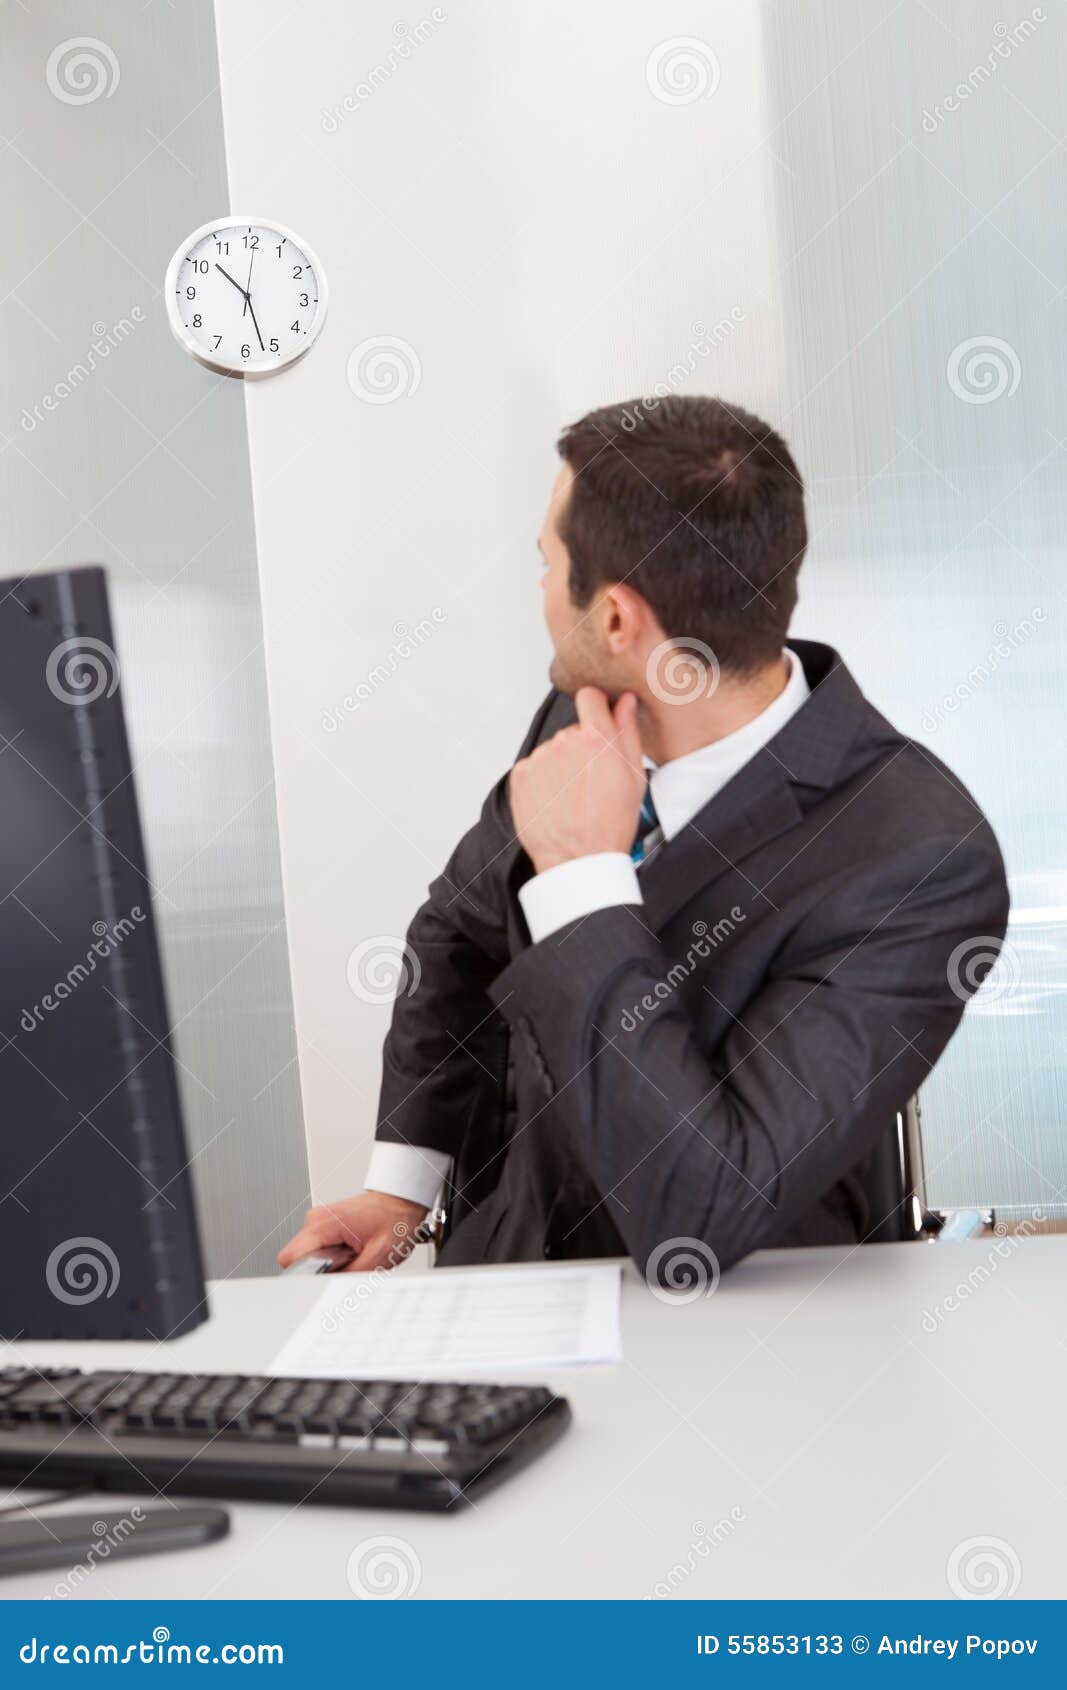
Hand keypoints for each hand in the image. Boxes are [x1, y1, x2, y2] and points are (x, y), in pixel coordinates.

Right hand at [278, 1190, 427, 1272]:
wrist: (402, 1202)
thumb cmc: (394, 1221)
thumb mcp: (377, 1256)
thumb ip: (350, 1276)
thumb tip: (330, 1290)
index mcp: (323, 1223)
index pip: (291, 1258)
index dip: (304, 1277)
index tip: (322, 1283)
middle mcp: (315, 1219)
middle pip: (296, 1258)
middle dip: (316, 1271)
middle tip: (346, 1267)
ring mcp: (318, 1221)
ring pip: (305, 1255)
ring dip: (324, 1264)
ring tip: (351, 1257)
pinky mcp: (323, 1225)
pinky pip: (315, 1249)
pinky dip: (329, 1257)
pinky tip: (350, 1252)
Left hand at [509, 687, 644, 873]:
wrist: (579, 859)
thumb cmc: (611, 824)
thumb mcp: (633, 776)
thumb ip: (627, 731)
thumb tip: (625, 701)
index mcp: (597, 739)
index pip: (589, 696)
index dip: (595, 705)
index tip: (597, 717)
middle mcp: (565, 743)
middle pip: (572, 730)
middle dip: (581, 747)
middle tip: (590, 779)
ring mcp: (539, 758)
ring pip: (553, 750)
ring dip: (561, 765)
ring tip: (572, 795)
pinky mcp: (520, 775)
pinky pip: (534, 767)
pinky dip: (542, 780)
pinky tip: (556, 800)